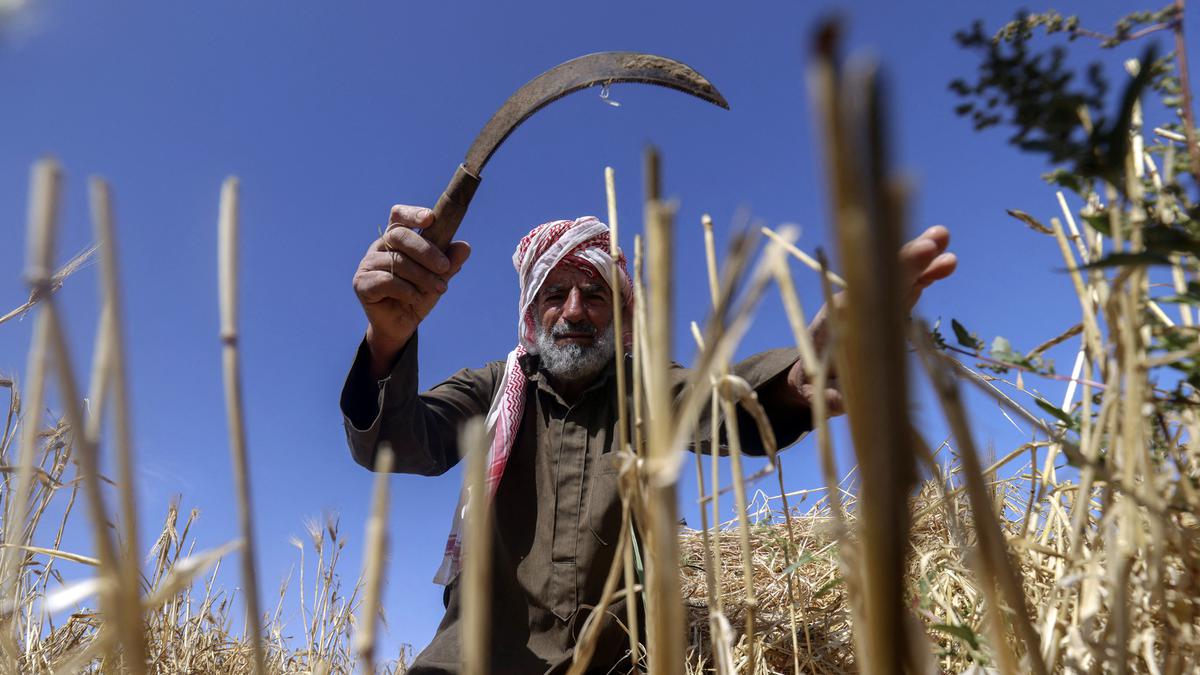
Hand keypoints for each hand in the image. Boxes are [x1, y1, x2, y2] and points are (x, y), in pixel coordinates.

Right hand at [352, 205, 471, 375]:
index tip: (430, 219)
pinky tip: (416, 299)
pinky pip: (387, 281)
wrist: (400, 325)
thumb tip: (465, 247)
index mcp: (397, 238)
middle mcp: (380, 246)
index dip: (412, 213)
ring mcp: (368, 263)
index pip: (399, 215)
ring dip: (423, 276)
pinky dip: (407, 290)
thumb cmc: (418, 295)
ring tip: (440, 288)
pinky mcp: (361, 283)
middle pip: (399, 236)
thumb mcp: (438, 278)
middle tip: (445, 266)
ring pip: (397, 261)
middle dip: (426, 250)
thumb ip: (450, 262)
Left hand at [789, 225, 957, 415]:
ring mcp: (872, 307)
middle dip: (911, 259)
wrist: (807, 375)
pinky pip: (906, 291)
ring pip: (899, 280)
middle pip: (886, 279)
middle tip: (938, 238)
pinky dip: (922, 277)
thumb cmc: (813, 384)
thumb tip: (841, 402)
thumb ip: (830, 399)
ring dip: (922, 263)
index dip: (896, 272)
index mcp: (838, 321)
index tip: (921, 253)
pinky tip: (942, 264)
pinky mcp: (886, 314)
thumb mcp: (818, 397)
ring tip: (945, 245)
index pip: (870, 292)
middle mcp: (855, 308)